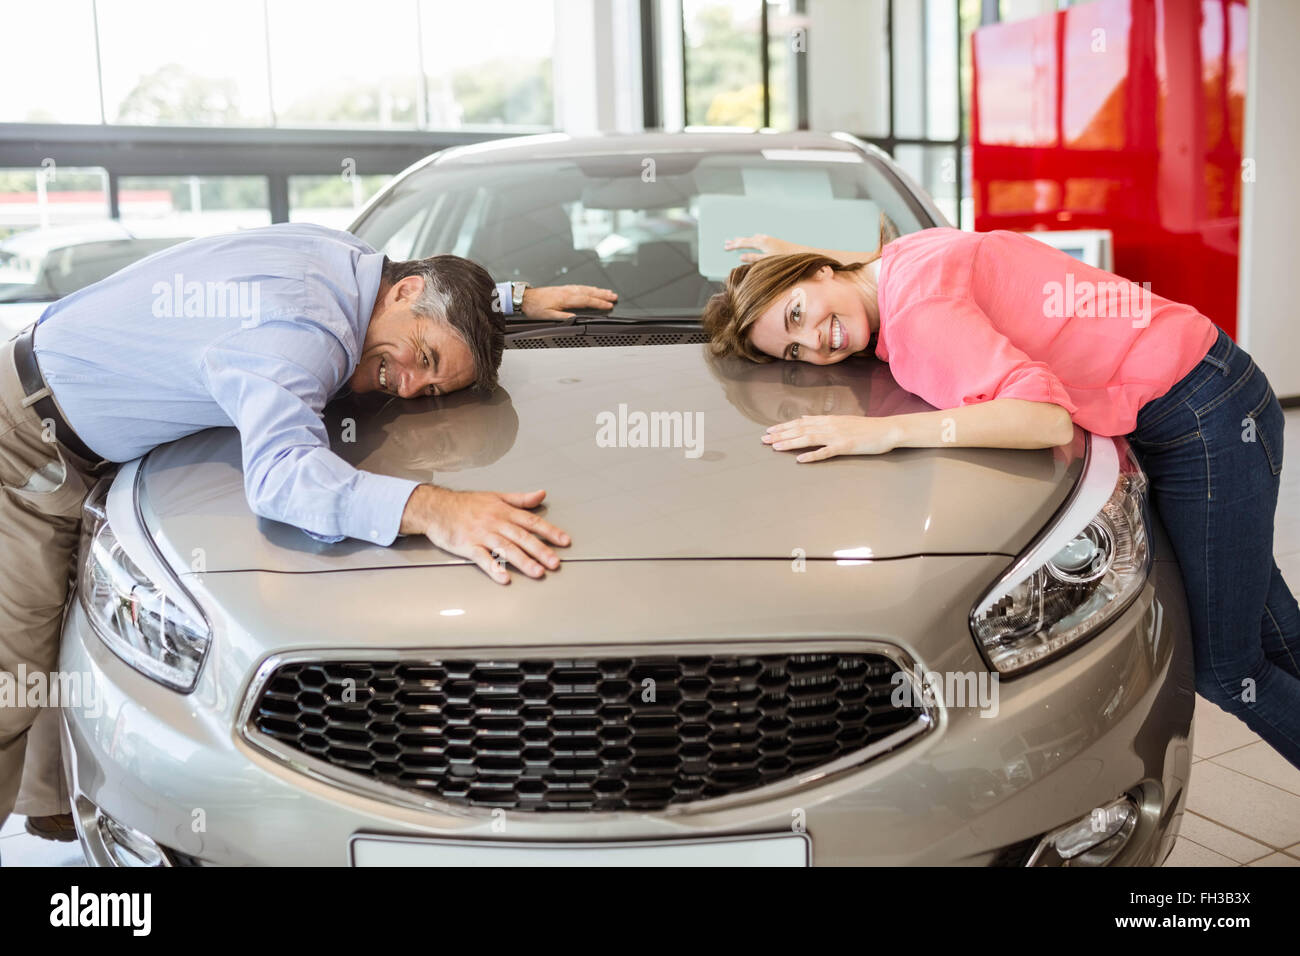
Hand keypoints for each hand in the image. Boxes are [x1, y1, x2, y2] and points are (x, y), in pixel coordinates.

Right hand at [403, 485, 571, 583]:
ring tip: (538, 573)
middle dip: (540, 550)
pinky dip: (494, 568)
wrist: (437, 508)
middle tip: (555, 563)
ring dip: (523, 561)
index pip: (532, 521)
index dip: (550, 531)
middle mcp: (496, 523)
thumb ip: (520, 499)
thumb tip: (541, 494)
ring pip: (506, 549)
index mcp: (505, 511)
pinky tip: (505, 578)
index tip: (565, 541)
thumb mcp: (496, 496)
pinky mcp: (468, 546)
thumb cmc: (467, 504)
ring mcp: (482, 535)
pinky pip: (483, 558)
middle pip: (522, 537)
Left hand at [521, 284, 617, 318]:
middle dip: (603, 294)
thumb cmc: (535, 307)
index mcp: (565, 299)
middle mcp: (567, 292)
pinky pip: (580, 287)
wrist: (525, 298)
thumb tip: (575, 318)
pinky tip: (592, 289)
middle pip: (589, 292)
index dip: (599, 302)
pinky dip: (589, 288)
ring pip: (585, 288)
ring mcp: (565, 289)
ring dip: (598, 290)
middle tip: (614, 296)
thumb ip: (562, 317)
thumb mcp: (548, 316)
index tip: (609, 304)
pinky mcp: (563, 289)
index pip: (586, 300)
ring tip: (608, 292)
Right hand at [723, 233, 808, 262]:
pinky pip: (759, 238)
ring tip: (737, 240)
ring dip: (744, 240)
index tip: (725, 247)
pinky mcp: (774, 241)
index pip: (743, 243)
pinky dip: (753, 239)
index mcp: (761, 242)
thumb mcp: (767, 261)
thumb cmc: (785, 259)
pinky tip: (754, 238)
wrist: (802, 254)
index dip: (734, 245)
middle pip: (746, 239)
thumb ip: (753, 258)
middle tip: (726, 242)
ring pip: (752, 238)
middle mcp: (764, 238)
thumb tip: (741, 257)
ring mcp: (769, 239)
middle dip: (736, 241)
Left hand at [762, 415, 900, 461]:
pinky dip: (812, 455)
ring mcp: (837, 436)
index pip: (801, 422)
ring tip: (775, 447)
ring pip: (808, 438)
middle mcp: (829, 425)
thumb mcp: (841, 420)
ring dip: (790, 443)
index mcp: (828, 420)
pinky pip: (826, 452)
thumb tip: (806, 419)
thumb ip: (823, 421)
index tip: (769, 431)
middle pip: (800, 429)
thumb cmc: (865, 428)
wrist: (886, 430)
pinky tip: (800, 459)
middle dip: (780, 434)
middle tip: (763, 439)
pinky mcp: (845, 446)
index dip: (784, 427)